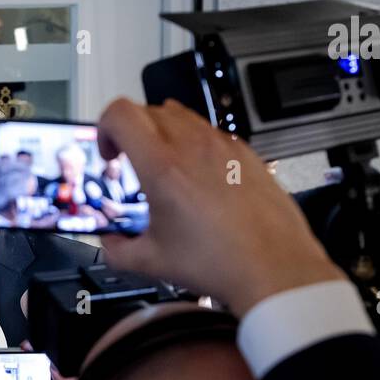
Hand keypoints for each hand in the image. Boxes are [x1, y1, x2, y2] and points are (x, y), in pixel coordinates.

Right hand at [96, 98, 344, 316]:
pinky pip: (210, 132)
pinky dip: (194, 144)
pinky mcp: (245, 153)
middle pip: (147, 110)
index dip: (104, 127)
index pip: (120, 113)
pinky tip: (199, 178)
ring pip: (180, 115)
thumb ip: (118, 250)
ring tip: (165, 167)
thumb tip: (110, 243)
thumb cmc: (221, 263)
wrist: (274, 268)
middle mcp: (192, 146)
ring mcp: (222, 146)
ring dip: (163, 134)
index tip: (109, 152)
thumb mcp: (153, 261)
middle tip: (132, 162)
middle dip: (131, 133)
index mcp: (162, 167)